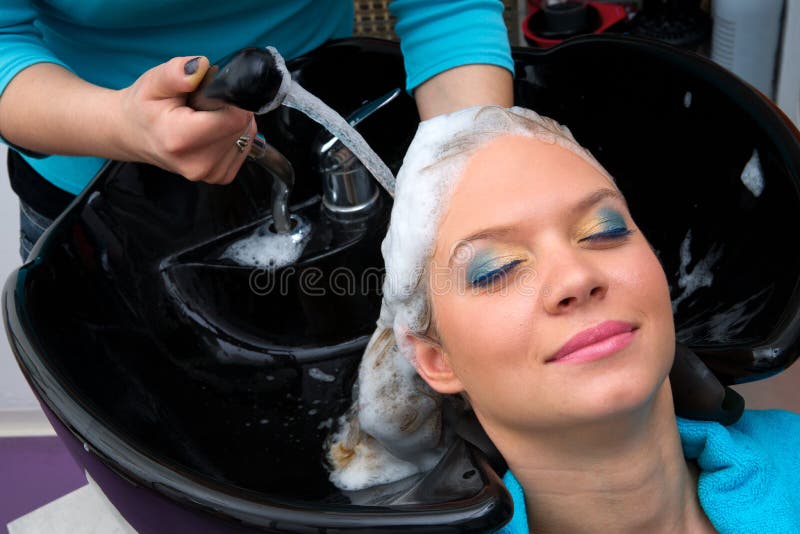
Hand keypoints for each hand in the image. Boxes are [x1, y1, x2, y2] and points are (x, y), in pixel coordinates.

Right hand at [116, 56, 256, 183]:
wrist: (132, 135)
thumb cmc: (144, 107)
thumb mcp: (154, 82)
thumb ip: (176, 72)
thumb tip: (200, 66)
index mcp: (182, 140)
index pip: (235, 118)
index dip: (230, 99)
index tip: (211, 94)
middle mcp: (198, 164)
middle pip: (242, 127)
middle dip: (229, 109)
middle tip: (202, 106)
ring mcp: (210, 174)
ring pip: (246, 137)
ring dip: (231, 122)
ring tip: (203, 119)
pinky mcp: (220, 177)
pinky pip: (243, 148)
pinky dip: (232, 136)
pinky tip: (210, 131)